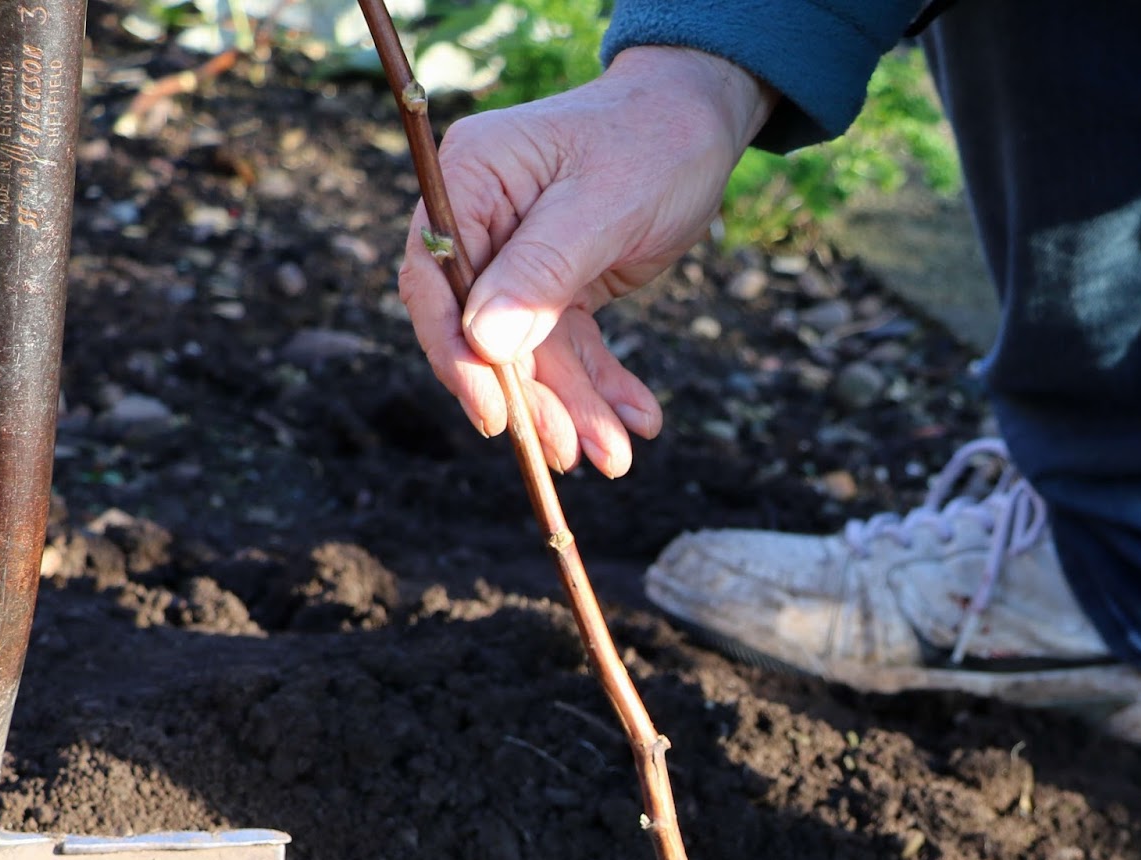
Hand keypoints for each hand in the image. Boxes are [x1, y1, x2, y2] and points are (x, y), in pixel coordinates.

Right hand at [399, 46, 776, 476]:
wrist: (703, 122)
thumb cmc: (654, 139)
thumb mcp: (605, 202)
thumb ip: (542, 270)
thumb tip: (484, 342)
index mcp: (472, 180)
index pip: (436, 281)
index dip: (456, 355)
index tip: (494, 414)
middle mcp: (484, 225)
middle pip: (486, 334)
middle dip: (534, 400)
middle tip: (572, 454)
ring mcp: (518, 262)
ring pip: (533, 356)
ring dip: (574, 410)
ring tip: (617, 456)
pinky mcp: (557, 290)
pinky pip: (571, 352)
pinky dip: (602, 390)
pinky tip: (636, 419)